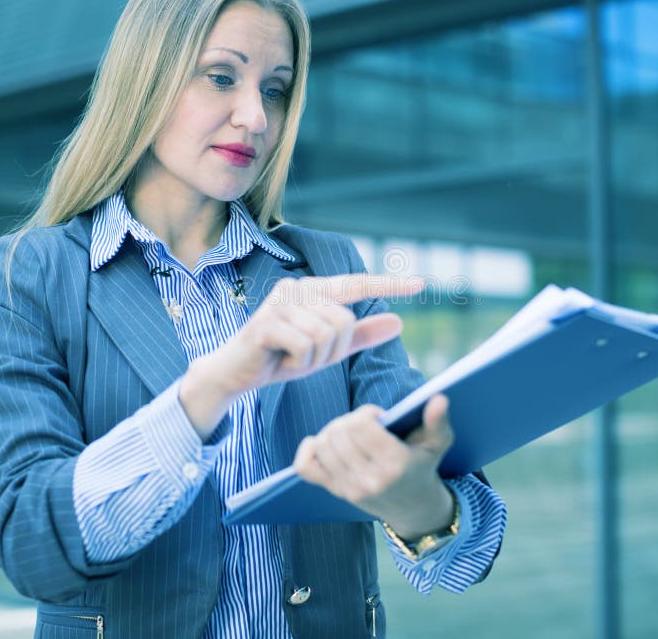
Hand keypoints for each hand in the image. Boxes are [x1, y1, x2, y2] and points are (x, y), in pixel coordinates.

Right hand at [179, 273, 422, 437]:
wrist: (236, 373)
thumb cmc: (282, 357)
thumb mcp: (328, 350)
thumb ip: (362, 336)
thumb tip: (400, 322)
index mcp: (313, 290)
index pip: (356, 284)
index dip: (389, 285)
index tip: (421, 285)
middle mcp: (296, 289)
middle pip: (344, 321)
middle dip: (333, 350)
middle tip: (306, 357)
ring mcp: (279, 303)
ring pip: (327, 334)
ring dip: (315, 359)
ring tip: (292, 358)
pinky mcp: (265, 323)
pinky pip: (306, 346)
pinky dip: (300, 363)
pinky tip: (281, 361)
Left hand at [293, 393, 455, 539]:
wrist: (414, 507)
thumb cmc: (422, 466)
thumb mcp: (437, 444)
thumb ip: (438, 421)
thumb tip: (439, 398)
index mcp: (394, 464)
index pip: (361, 426)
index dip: (367, 413)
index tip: (378, 417)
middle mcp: (369, 480)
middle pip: (339, 432)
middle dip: (349, 420)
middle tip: (363, 425)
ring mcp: (350, 488)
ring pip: (322, 445)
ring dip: (332, 430)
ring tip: (350, 433)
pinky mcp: (336, 491)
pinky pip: (305, 467)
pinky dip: (308, 449)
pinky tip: (321, 442)